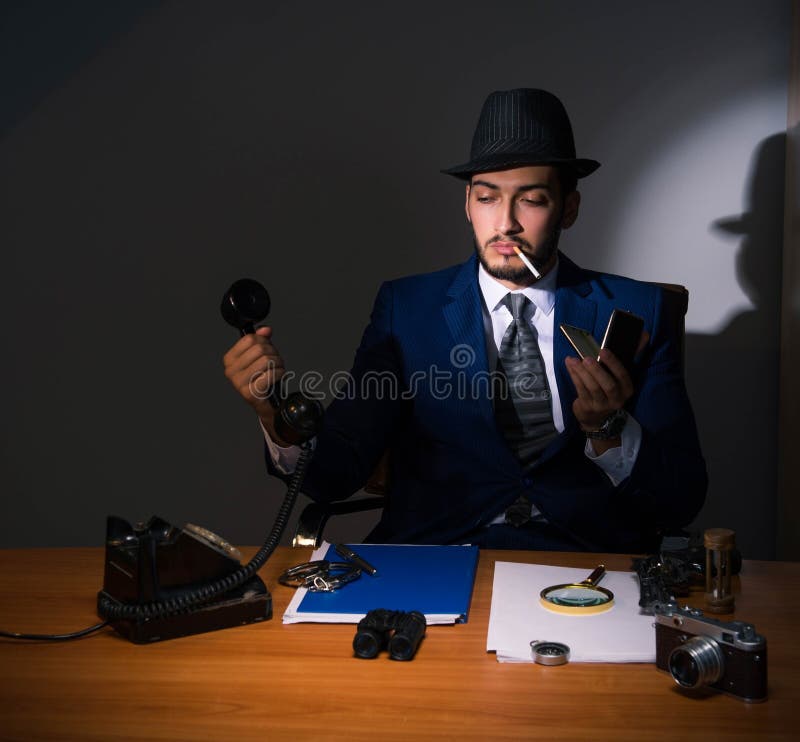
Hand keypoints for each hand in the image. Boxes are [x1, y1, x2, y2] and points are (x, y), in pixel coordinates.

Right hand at [223, 326, 287, 442]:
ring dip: (279, 363)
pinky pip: (271, 374)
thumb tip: (266, 330)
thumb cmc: (262, 378)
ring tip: (279, 369)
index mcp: (229, 359)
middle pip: (259, 349)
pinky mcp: (249, 393)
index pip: (249, 339)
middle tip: (276, 361)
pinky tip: (279, 376)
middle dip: (273, 353)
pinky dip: (280, 373)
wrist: (266, 403)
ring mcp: (238, 383)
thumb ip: (261, 340)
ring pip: (267, 361)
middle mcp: (230, 371)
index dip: (264, 341)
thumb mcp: (260, 356)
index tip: (268, 348)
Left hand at [564, 330, 649, 442]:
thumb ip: (631, 355)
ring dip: (582, 372)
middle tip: (586, 358)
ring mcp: (602, 405)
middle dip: (597, 370)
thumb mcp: (620, 374)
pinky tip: (570, 366)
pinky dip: (574, 376)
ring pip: (592, 388)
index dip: (613, 363)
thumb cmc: (609, 387)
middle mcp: (617, 399)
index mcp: (627, 388)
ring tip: (573, 360)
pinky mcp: (588, 407)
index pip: (624, 376)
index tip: (603, 350)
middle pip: (608, 384)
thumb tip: (644, 334)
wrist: (597, 416)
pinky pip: (580, 390)